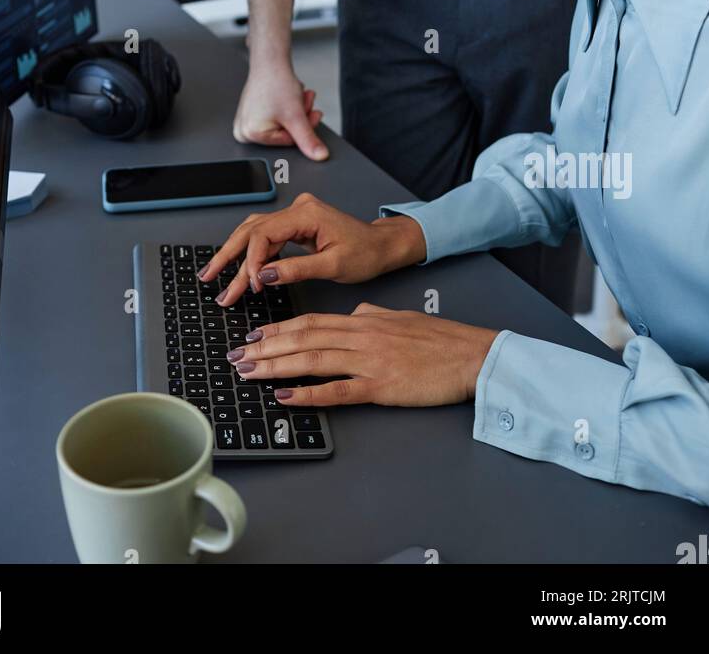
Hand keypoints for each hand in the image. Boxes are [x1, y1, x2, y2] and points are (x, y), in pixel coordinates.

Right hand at [199, 193, 424, 304]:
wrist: (382, 246)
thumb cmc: (366, 253)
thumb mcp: (334, 265)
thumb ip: (296, 269)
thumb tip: (264, 276)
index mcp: (306, 214)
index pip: (264, 234)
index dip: (252, 261)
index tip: (251, 285)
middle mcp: (297, 209)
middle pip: (251, 229)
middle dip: (228, 255)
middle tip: (210, 277)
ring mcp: (295, 216)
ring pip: (254, 232)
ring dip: (235, 255)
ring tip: (217, 277)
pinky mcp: (295, 225)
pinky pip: (266, 238)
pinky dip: (252, 255)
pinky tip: (242, 272)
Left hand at [225, 304, 500, 406]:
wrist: (471, 355)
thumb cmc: (441, 339)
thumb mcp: (401, 317)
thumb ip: (373, 315)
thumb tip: (354, 313)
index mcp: (364, 320)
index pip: (311, 321)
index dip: (279, 328)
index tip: (255, 335)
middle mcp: (360, 336)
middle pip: (303, 339)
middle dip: (266, 347)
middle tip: (237, 356)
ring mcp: (368, 361)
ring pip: (312, 360)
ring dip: (276, 366)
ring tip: (249, 371)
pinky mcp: (380, 387)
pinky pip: (336, 391)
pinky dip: (307, 393)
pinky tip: (284, 396)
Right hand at [233, 62, 328, 161]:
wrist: (270, 61)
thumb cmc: (275, 82)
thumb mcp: (296, 116)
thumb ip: (308, 139)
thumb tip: (319, 156)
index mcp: (251, 134)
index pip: (288, 142)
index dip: (305, 127)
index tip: (314, 114)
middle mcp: (244, 131)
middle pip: (285, 134)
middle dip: (301, 118)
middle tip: (307, 101)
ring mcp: (247, 122)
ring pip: (283, 125)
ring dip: (298, 112)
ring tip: (301, 96)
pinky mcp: (252, 114)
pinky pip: (277, 118)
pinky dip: (289, 109)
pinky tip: (292, 97)